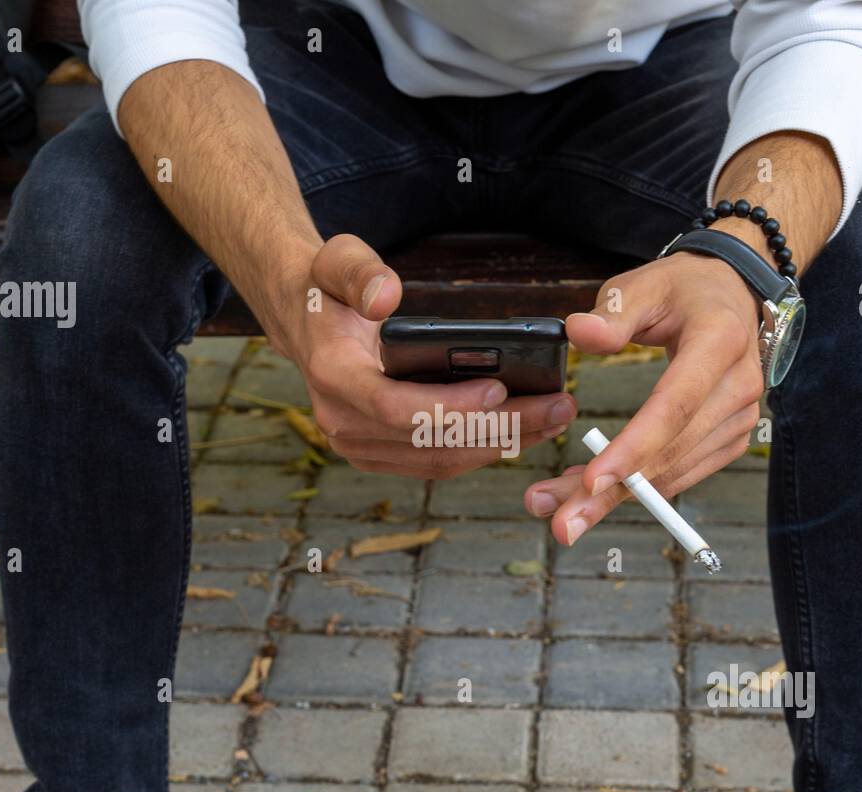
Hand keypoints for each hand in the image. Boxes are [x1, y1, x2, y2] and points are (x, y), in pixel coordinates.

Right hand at [270, 234, 575, 477]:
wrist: (304, 321)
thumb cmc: (327, 289)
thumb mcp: (336, 260)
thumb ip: (359, 271)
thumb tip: (387, 297)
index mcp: (333, 377)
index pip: (395, 407)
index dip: (449, 406)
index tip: (498, 389)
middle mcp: (342, 423)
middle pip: (429, 442)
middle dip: (499, 429)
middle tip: (556, 407)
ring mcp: (360, 445)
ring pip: (439, 460)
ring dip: (501, 445)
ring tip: (553, 418)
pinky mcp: (380, 454)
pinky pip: (437, 462)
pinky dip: (483, 450)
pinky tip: (525, 430)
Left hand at [523, 252, 764, 543]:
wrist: (734, 295)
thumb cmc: (682, 290)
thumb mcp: (643, 284)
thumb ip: (611, 311)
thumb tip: (577, 332)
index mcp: (719, 341)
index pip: (673, 406)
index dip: (633, 448)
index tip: (590, 481)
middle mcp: (738, 385)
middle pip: (670, 451)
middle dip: (612, 493)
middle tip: (561, 523)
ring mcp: (741, 416)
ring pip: (673, 472)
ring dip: (617, 498)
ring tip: (559, 510)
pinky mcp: (732, 437)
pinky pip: (683, 473)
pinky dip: (639, 488)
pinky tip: (593, 493)